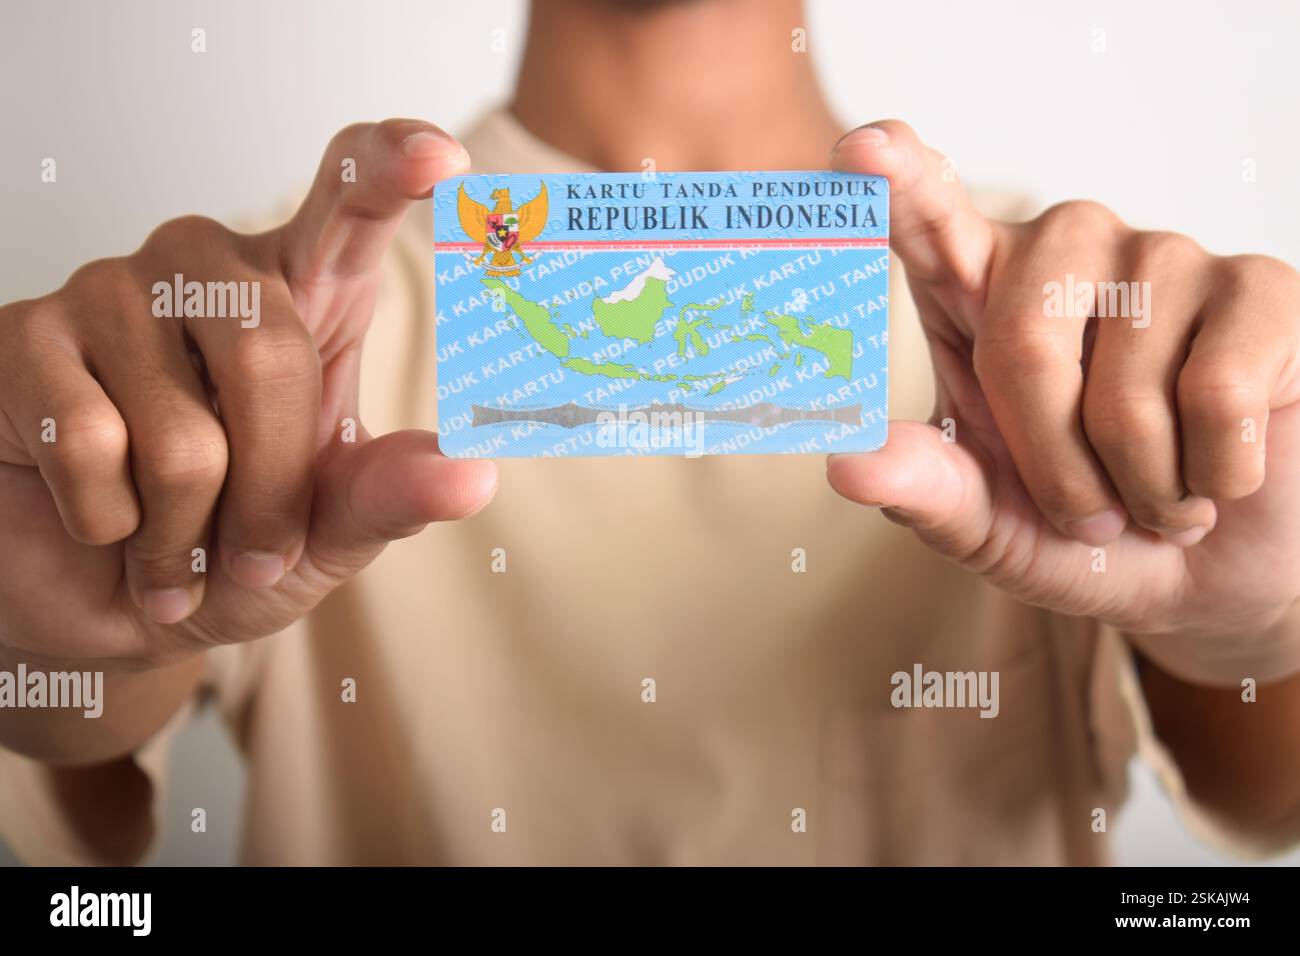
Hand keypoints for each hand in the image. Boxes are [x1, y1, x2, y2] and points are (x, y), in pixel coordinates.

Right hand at [0, 119, 495, 670]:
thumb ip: (389, 494)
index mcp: (302, 293)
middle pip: (271, 360)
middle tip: (250, 557)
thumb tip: (473, 477)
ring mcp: (111, 289)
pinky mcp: (24, 334)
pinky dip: (108, 522)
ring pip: (182, 431)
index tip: (441, 157)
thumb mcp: (327, 532)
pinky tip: (101, 521)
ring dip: (184, 530)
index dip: (389, 168)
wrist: (108, 600)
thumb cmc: (231, 549)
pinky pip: (89, 445)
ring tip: (169, 541)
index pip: (347, 203)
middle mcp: (209, 266)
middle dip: (271, 496)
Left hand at [827, 121, 1299, 639]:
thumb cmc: (1083, 533)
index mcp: (976, 291)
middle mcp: (1064, 251)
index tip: (861, 149)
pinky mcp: (1260, 285)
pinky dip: (1214, 473)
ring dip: (1140, 484)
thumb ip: (924, 491)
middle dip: (1050, 463)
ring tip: (1157, 493)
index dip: (899, 181)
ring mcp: (1163, 256)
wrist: (1205, 570)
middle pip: (1021, 340)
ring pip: (1125, 387)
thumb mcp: (989, 525)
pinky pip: (1216, 392)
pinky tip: (1220, 473)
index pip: (929, 218)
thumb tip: (847, 464)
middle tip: (1089, 513)